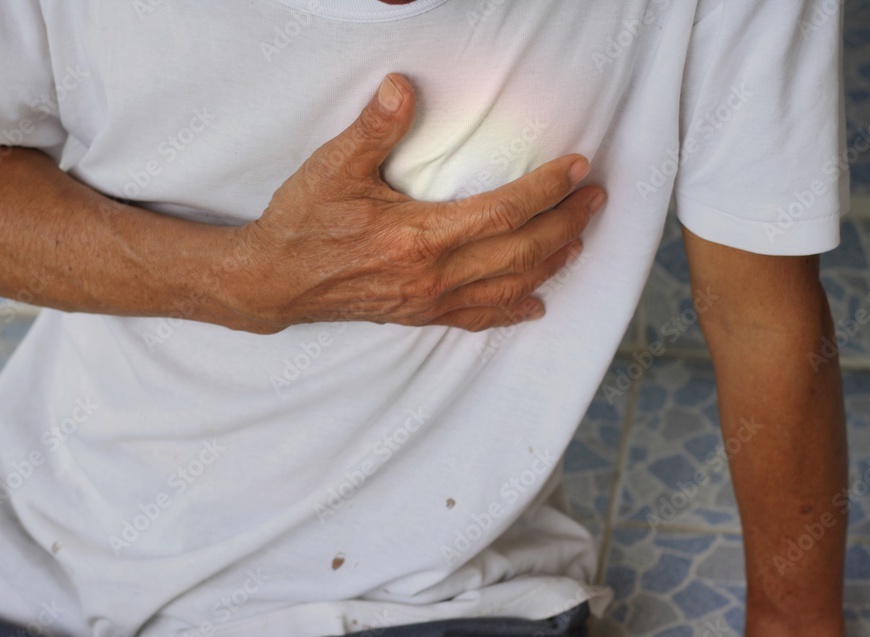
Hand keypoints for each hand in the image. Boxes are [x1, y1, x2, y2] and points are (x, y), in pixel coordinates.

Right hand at [219, 73, 604, 333]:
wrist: (275, 280)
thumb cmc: (302, 222)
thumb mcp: (333, 167)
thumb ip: (373, 127)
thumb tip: (402, 87)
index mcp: (419, 237)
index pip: (503, 213)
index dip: (546, 191)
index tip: (577, 169)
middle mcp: (432, 276)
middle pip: (520, 253)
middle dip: (565, 224)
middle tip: (595, 200)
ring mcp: (428, 301)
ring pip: (507, 287)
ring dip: (550, 263)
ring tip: (579, 240)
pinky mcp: (419, 315)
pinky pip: (477, 317)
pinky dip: (511, 310)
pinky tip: (535, 304)